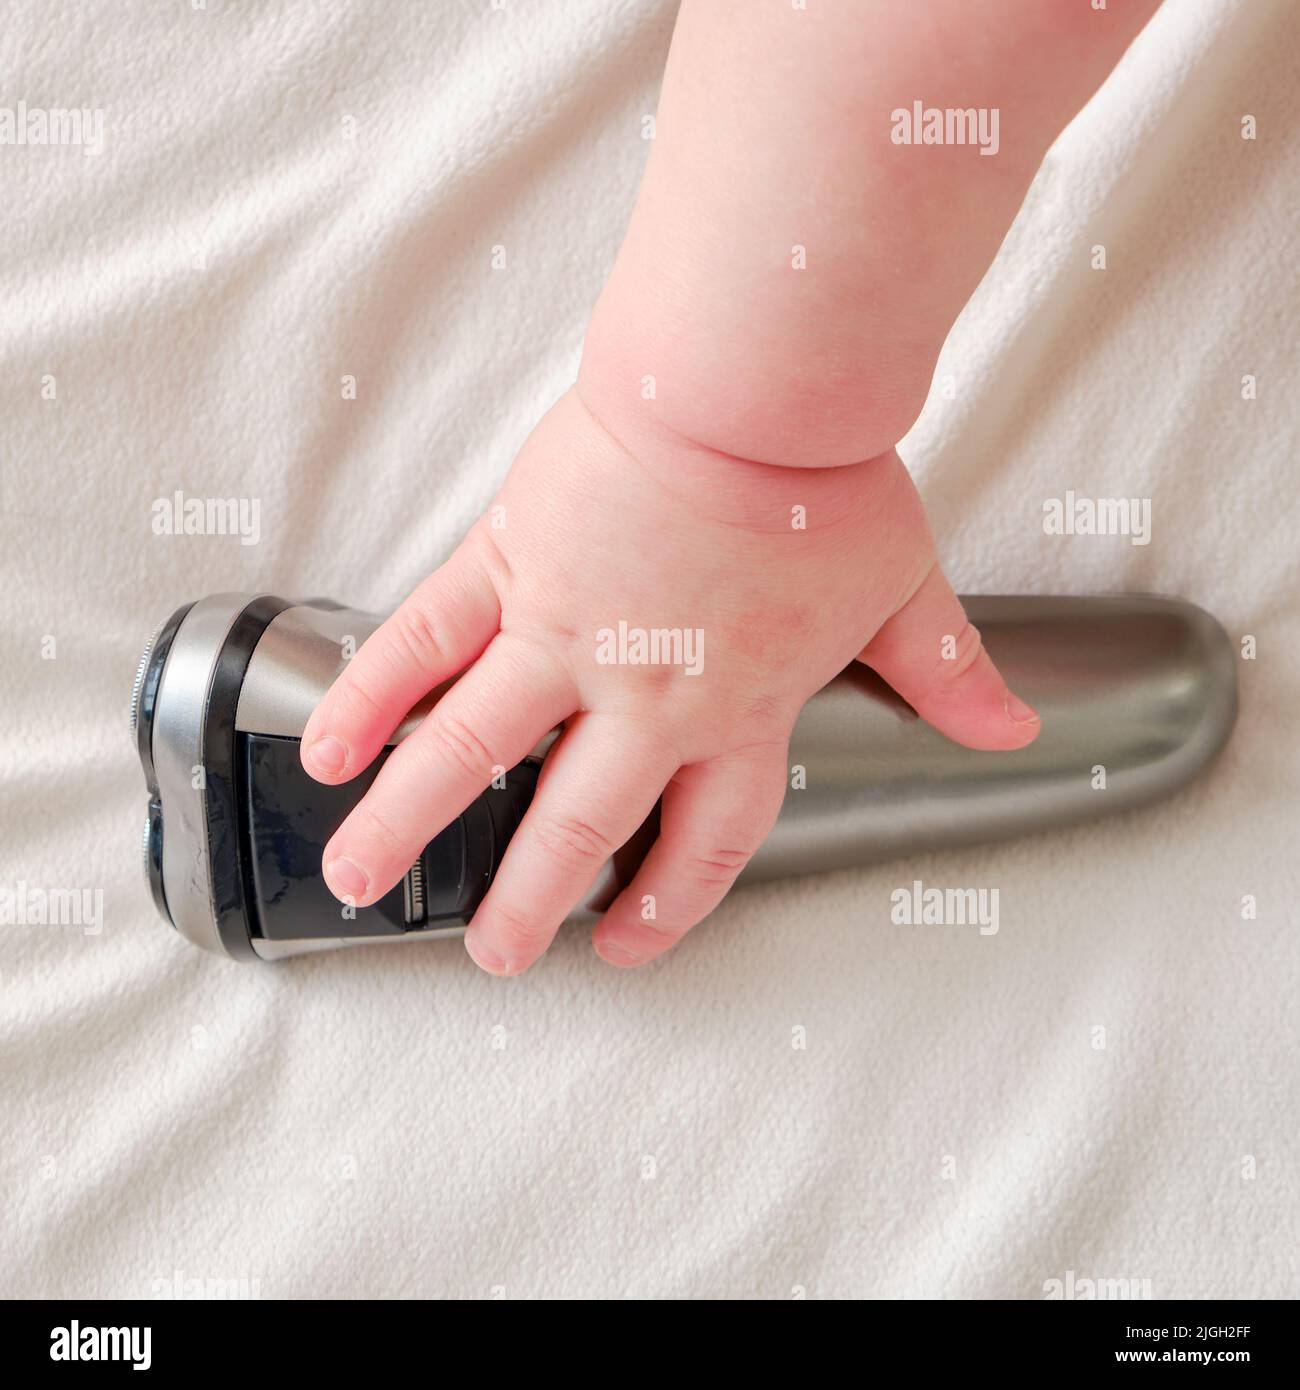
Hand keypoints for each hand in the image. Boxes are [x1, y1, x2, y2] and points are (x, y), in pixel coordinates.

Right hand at [301, 388, 1039, 973]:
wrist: (754, 388)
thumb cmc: (825, 481)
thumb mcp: (904, 589)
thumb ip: (950, 673)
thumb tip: (1018, 729)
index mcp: (738, 709)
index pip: (702, 838)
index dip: (667, 902)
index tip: (628, 942)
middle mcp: (646, 696)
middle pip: (578, 823)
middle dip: (531, 900)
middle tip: (496, 952)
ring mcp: (565, 636)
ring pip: (475, 751)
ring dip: (415, 826)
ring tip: (361, 881)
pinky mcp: (509, 566)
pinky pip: (425, 643)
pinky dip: (374, 696)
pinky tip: (332, 748)